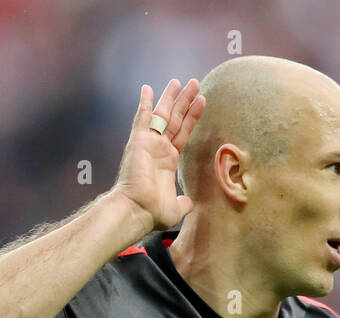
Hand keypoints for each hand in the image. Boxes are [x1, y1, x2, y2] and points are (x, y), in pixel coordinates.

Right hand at [112, 79, 205, 233]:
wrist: (138, 210)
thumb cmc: (153, 212)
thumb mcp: (176, 208)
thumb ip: (184, 203)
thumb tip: (189, 204)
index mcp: (167, 160)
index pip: (183, 133)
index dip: (192, 117)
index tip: (202, 101)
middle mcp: (158, 149)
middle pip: (175, 118)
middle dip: (185, 101)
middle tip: (195, 83)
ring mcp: (148, 143)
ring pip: (163, 115)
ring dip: (172, 97)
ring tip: (181, 81)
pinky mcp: (138, 141)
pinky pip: (142, 118)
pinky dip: (145, 103)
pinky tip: (148, 88)